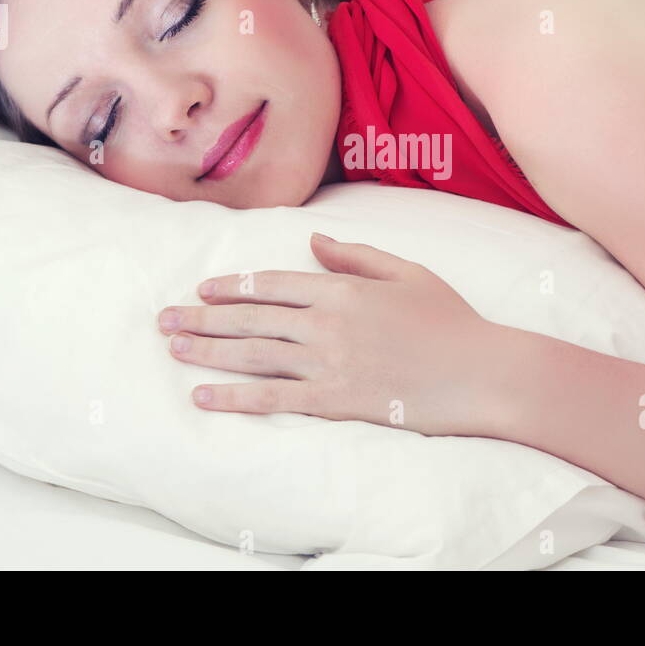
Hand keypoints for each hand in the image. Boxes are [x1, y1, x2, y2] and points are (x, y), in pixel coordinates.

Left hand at [156, 232, 508, 436]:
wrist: (480, 373)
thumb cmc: (450, 320)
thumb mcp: (406, 272)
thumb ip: (356, 256)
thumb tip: (313, 242)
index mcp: (341, 288)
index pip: (271, 284)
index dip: (231, 286)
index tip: (202, 291)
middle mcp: (326, 323)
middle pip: (250, 318)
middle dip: (202, 319)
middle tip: (164, 321)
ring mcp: (328, 364)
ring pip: (253, 355)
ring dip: (207, 352)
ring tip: (174, 350)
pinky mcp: (335, 402)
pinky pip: (273, 399)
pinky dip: (234, 397)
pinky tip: (204, 397)